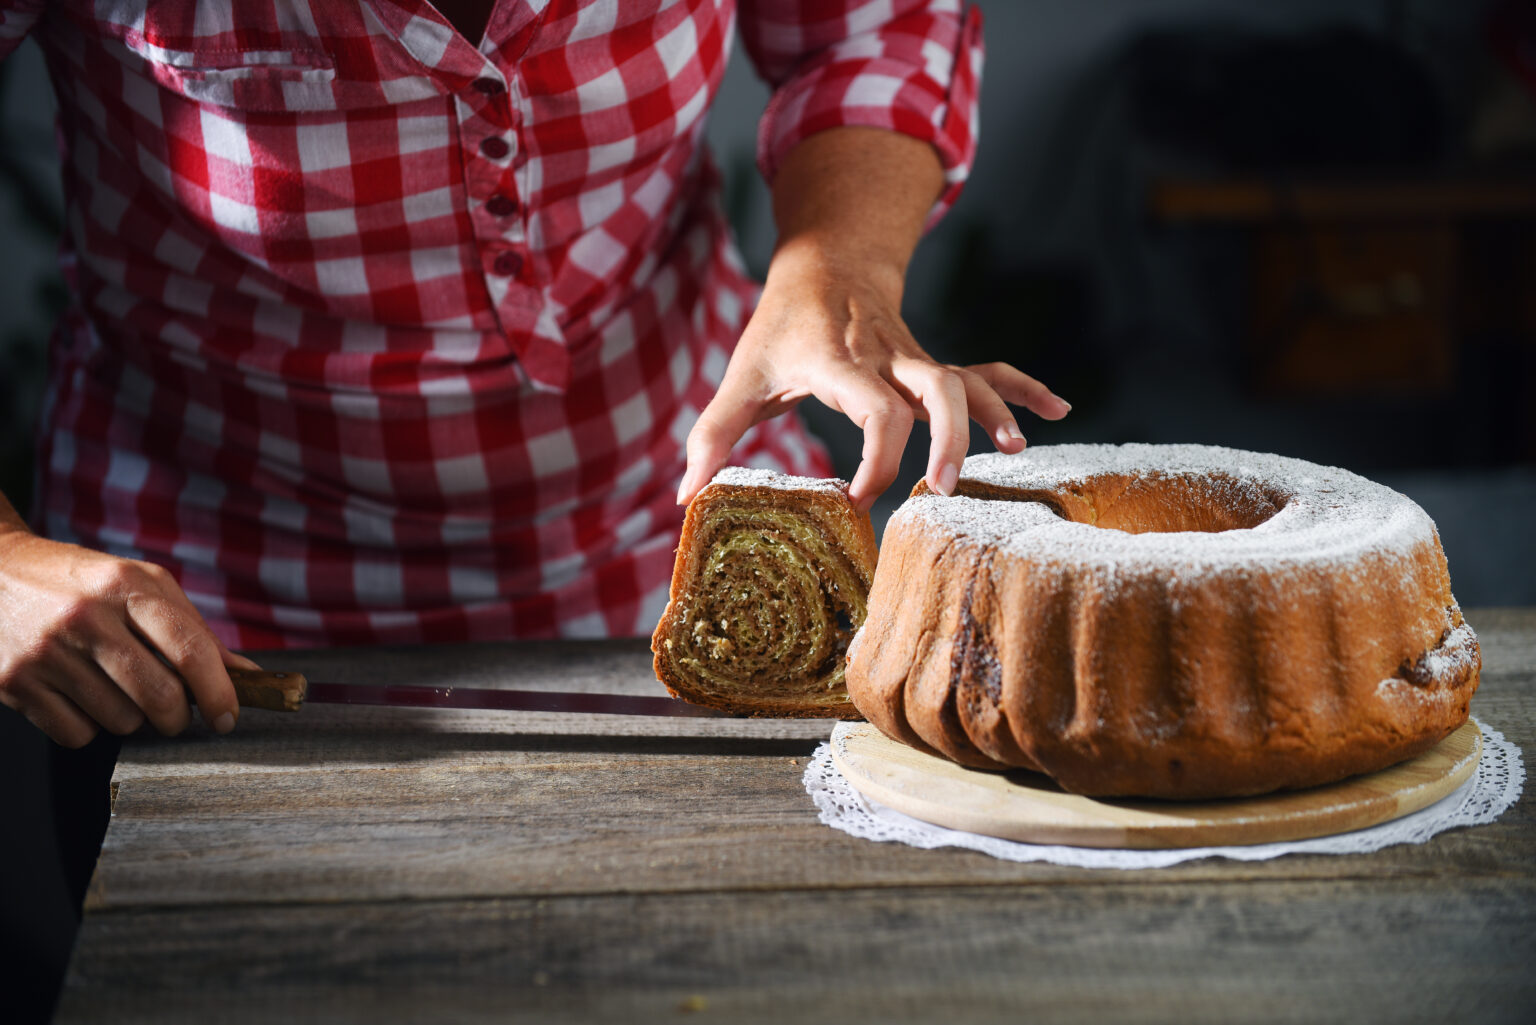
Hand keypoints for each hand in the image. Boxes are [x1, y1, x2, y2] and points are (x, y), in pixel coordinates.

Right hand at [0, 528, 255, 746]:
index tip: (229, 717)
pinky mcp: (13, 682)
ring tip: (114, 686)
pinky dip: (88, 726)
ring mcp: (46, 651)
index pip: (188, 648)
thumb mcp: (139, 586)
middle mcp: (85, 617)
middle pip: (158, 696)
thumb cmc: (82, 583)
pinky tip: (80, 695)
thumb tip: (246, 675)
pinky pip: (77, 734)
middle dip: (178, 716)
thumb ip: (192, 628)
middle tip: (175, 712)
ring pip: (120, 721)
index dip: (218, 691)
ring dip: (130, 717)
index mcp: (125, 586)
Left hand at [678, 242, 1070, 510]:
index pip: (872, 408)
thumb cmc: (779, 328)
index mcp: (838, 361)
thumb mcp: (741, 376)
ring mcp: (915, 357)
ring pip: (966, 379)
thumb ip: (713, 437)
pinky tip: (1058, 408)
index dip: (875, 458)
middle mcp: (885, 356)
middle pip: (936, 388)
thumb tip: (687, 498)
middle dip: (949, 438)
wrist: (827, 262)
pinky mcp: (932, 363)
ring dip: (993, 415)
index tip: (857, 500)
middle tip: (946, 487)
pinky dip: (1022, 388)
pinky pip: (985, 372)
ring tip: (1013, 453)